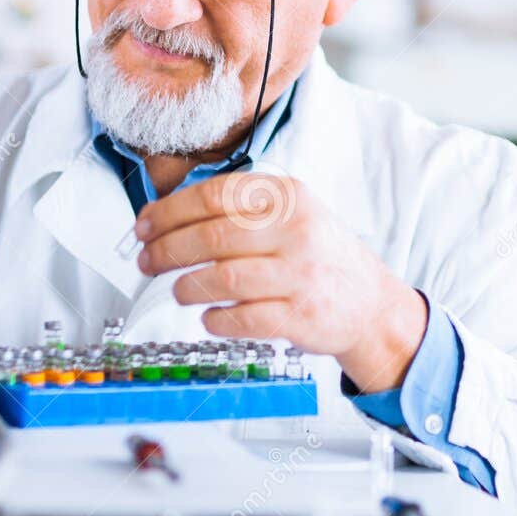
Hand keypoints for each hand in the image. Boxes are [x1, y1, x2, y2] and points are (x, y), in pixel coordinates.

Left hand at [134, 173, 428, 392]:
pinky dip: (215, 320)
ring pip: (222, 278)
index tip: (144, 225)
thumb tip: (169, 218)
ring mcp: (300, 275)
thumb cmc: (320, 257)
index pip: (216, 195)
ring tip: (178, 290)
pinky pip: (241, 319)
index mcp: (290, 198)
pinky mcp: (301, 317)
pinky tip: (209, 317)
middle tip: (146, 260)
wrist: (372, 305)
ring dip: (187, 286)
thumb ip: (243, 210)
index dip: (170, 211)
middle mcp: (297, 232)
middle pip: (212, 235)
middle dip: (167, 249)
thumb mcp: (295, 215)